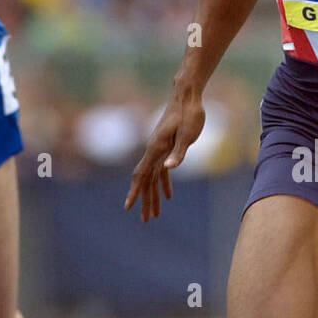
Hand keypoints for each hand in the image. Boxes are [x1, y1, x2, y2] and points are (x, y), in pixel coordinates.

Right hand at [124, 94, 204, 222]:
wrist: (187, 96)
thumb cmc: (189, 114)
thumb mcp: (188, 134)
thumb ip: (178, 152)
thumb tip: (168, 168)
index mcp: (156, 149)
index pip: (141, 175)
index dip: (134, 191)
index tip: (128, 207)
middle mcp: (154, 150)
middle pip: (146, 181)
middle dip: (145, 201)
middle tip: (145, 220)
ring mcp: (159, 149)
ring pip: (153, 177)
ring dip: (153, 196)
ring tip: (155, 214)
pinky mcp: (167, 147)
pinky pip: (162, 170)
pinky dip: (163, 183)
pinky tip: (168, 195)